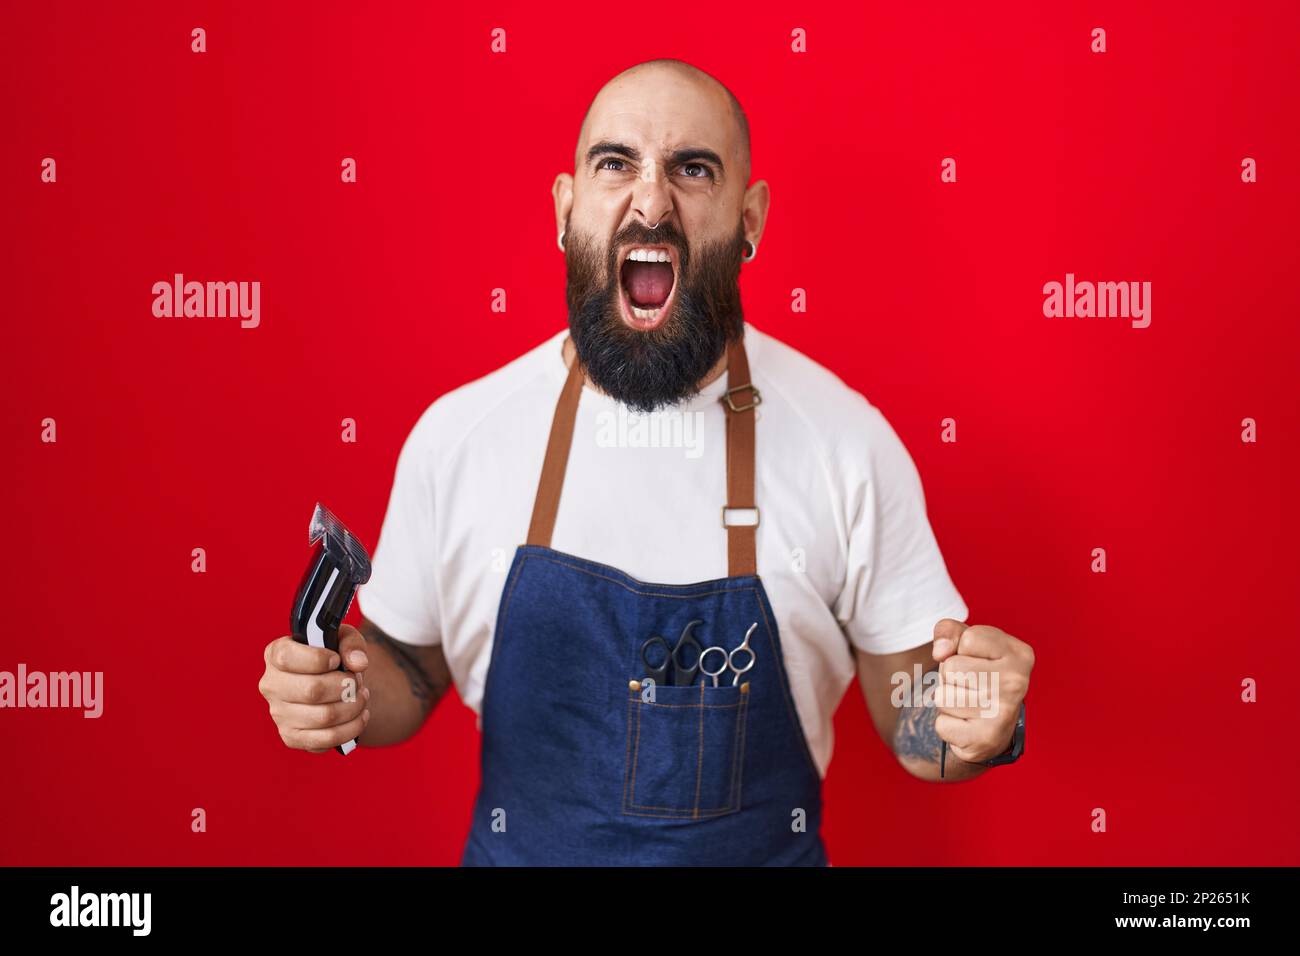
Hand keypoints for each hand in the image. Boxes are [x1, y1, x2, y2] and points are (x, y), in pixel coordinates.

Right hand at [259, 623, 371, 752]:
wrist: (330, 684)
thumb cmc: (333, 656)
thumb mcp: (343, 638)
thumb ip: (352, 643)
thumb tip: (358, 663)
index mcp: (276, 654)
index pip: (287, 657)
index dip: (318, 659)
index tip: (336, 660)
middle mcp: (271, 685)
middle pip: (312, 691)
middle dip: (345, 686)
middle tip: (357, 682)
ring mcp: (279, 714)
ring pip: (324, 717)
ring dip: (353, 707)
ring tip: (361, 697)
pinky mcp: (291, 737)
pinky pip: (326, 739)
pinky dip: (351, 728)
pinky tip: (360, 716)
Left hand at [930, 619, 1032, 764]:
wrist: (993, 727)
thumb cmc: (977, 674)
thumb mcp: (966, 642)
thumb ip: (948, 631)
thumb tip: (940, 652)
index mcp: (1019, 654)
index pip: (968, 639)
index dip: (962, 649)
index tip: (978, 661)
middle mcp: (1017, 683)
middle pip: (950, 668)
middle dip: (951, 677)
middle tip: (970, 686)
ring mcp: (1003, 713)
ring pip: (943, 696)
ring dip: (948, 701)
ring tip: (969, 704)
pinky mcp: (986, 739)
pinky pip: (942, 724)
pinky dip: (947, 725)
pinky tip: (967, 724)